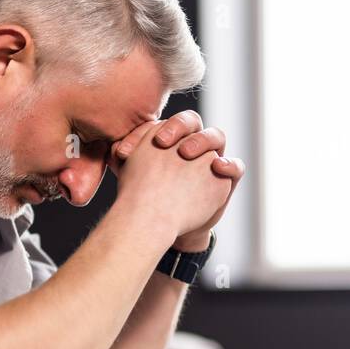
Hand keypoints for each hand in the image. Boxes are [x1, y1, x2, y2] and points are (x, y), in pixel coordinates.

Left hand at [112, 110, 243, 248]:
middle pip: (192, 122)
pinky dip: (229, 164)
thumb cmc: (148, 195)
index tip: (127, 150)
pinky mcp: (224, 179)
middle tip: (163, 142)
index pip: (164, 122)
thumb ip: (124, 161)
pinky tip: (217, 166)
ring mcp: (210, 159)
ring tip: (186, 153)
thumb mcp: (130, 176)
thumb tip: (114, 149)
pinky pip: (235, 166)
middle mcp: (192, 142)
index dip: (147, 130)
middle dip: (178, 128)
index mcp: (169, 137)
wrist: (162, 225)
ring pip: (216, 136)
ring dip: (202, 141)